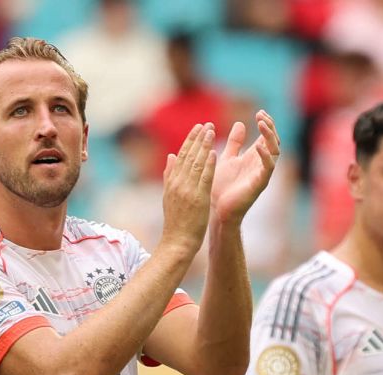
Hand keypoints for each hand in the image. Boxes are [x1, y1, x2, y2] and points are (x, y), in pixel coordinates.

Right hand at [158, 123, 216, 255]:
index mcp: (172, 182)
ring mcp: (187, 191)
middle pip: (188, 156)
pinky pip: (203, 178)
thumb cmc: (176, 223)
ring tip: (211, 131)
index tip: (197, 128)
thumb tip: (170, 156)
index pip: (181, 156)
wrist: (177, 242)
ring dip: (203, 146)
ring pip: (196, 163)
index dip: (189, 141)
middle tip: (205, 123)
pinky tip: (213, 152)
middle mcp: (178, 184)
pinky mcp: (197, 198)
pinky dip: (208, 165)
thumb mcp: (169, 197)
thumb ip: (170, 175)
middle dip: (197, 139)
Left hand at [211, 110, 279, 225]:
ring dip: (270, 137)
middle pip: (274, 141)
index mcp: (254, 157)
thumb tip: (240, 123)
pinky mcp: (259, 184)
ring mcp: (261, 174)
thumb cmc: (222, 187)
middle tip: (262, 115)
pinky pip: (268, 168)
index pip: (266, 136)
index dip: (266, 124)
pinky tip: (259, 147)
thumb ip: (235, 143)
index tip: (260, 112)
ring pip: (275, 151)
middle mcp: (260, 164)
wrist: (217, 210)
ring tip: (262, 124)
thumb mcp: (227, 159)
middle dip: (270, 127)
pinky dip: (265, 157)